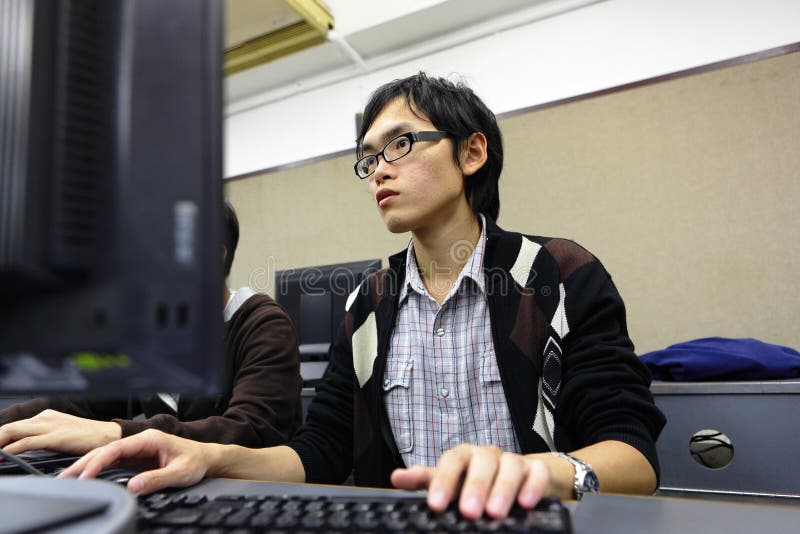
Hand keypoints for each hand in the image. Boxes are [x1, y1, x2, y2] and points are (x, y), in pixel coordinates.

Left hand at [0, 409, 120, 455]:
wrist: (110, 436)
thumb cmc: (88, 438)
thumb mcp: (61, 434)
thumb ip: (43, 438)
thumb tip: (24, 449)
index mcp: (45, 416)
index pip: (13, 425)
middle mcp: (45, 417)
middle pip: (8, 427)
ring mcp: (50, 425)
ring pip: (13, 431)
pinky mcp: (57, 436)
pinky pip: (27, 442)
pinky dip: (11, 450)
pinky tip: (3, 455)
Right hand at [58, 429, 211, 494]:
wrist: (207, 459)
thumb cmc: (196, 461)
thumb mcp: (179, 472)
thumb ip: (156, 479)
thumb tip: (133, 486)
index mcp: (149, 439)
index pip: (117, 448)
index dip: (98, 462)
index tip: (86, 475)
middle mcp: (141, 442)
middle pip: (106, 450)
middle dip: (84, 463)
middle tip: (65, 478)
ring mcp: (138, 450)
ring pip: (107, 457)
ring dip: (88, 467)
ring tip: (69, 479)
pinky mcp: (138, 459)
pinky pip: (114, 464)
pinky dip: (99, 470)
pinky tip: (87, 478)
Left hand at [391, 444, 552, 519]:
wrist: (518, 476)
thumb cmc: (476, 480)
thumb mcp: (450, 482)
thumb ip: (425, 480)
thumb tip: (397, 477)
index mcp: (464, 457)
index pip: (451, 462)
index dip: (443, 481)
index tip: (436, 504)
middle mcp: (487, 455)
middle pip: (481, 462)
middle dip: (475, 487)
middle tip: (469, 512)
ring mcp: (513, 461)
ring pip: (509, 465)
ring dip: (502, 488)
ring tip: (495, 513)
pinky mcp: (536, 470)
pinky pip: (537, 473)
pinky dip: (532, 486)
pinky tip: (526, 503)